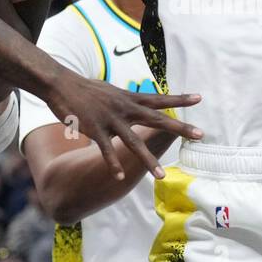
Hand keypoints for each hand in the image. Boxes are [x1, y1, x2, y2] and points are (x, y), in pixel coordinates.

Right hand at [45, 69, 202, 179]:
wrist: (61, 84)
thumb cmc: (86, 89)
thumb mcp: (111, 92)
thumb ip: (126, 101)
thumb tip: (137, 103)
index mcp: (129, 99)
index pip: (159, 98)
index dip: (180, 98)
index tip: (200, 98)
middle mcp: (125, 108)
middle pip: (157, 119)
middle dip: (179, 128)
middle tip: (200, 135)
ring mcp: (110, 120)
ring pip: (133, 142)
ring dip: (147, 160)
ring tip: (161, 176)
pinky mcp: (94, 129)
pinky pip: (105, 150)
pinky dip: (113, 164)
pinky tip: (120, 177)